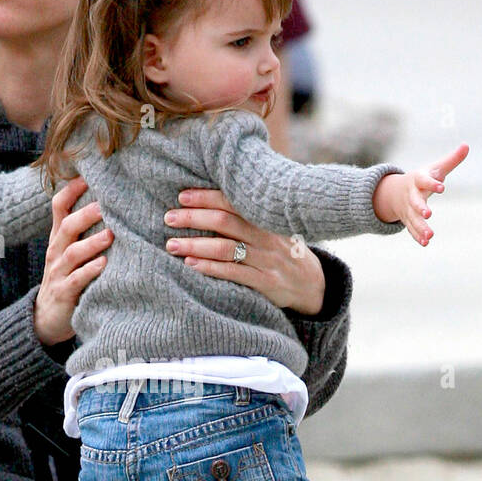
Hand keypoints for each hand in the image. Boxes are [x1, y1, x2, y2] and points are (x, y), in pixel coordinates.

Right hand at [33, 176, 112, 347]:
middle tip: (107, 204)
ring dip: (93, 242)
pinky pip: (76, 280)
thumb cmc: (67, 280)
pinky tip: (104, 264)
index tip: (89, 176)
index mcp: (59, 238)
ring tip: (111, 234)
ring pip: (72, 252)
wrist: (45, 318)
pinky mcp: (64, 293)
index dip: (71, 190)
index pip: (59, 207)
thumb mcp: (70, 253)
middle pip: (67, 226)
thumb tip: (114, 206)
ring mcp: (58, 273)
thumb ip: (85, 232)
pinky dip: (90, 271)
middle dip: (86, 214)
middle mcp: (56, 252)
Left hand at [163, 186, 326, 313]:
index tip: (182, 196)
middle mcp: (266, 236)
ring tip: (172, 244)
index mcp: (266, 217)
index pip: (233, 201)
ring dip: (195, 245)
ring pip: (225, 248)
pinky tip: (191, 264)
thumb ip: (247, 213)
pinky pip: (233, 273)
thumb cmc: (282, 249)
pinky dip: (210, 268)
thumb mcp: (273, 226)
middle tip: (169, 218)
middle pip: (225, 222)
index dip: (206, 197)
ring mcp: (266, 260)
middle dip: (194, 218)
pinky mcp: (265, 282)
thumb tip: (210, 197)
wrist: (312, 284)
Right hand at [373, 143, 468, 244]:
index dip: (432, 184)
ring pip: (413, 218)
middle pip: (414, 202)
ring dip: (420, 227)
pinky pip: (412, 229)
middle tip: (428, 214)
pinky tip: (425, 243)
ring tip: (430, 236)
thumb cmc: (422, 178)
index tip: (442, 187)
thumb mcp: (435, 168)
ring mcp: (408, 209)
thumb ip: (451, 160)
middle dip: (420, 208)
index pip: (424, 181)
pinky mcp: (408, 220)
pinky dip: (417, 236)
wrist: (396, 191)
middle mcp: (411, 195)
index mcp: (418, 180)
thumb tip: (467, 146)